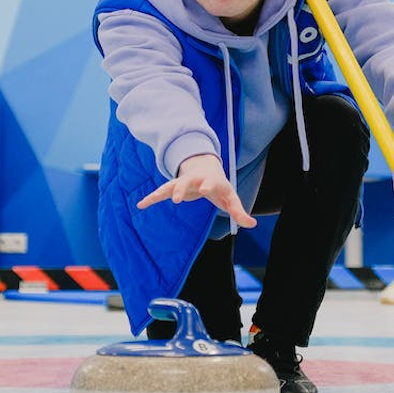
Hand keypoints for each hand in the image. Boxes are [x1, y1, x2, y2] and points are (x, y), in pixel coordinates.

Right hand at [136, 153, 256, 227]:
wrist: (205, 168)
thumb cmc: (219, 187)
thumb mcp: (230, 198)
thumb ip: (239, 212)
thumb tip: (252, 224)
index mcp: (210, 181)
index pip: (210, 183)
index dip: (207, 185)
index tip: (204, 189)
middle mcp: (195, 179)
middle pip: (187, 182)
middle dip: (181, 189)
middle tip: (177, 199)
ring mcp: (182, 182)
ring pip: (171, 186)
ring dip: (163, 192)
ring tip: (149, 200)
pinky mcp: (173, 187)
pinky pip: (160, 193)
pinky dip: (150, 198)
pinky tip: (140, 204)